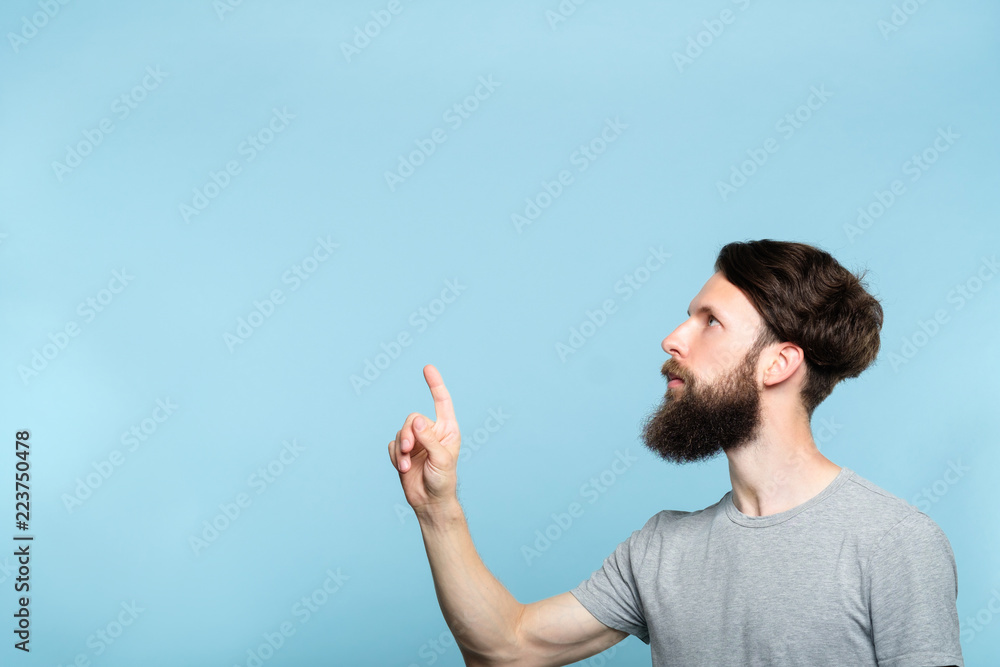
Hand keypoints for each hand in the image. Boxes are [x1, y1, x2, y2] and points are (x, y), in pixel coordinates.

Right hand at [388, 364, 461, 516]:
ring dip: (401, 449)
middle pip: (413, 418)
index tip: (427, 368)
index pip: (441, 401)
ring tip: (406, 465)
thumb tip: (417, 421)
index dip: (435, 384)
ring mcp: (417, 442)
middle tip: (408, 449)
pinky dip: (395, 456)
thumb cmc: (443, 481)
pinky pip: (393, 444)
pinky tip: (403, 468)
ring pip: (401, 431)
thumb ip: (429, 439)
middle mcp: (432, 432)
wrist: (429, 501)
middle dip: (408, 433)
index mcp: (447, 430)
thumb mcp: (440, 459)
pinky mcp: (403, 452)